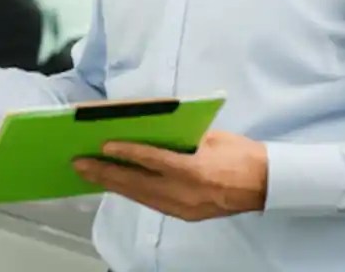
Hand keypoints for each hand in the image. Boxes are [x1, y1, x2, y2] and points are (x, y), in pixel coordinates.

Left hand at [72, 131, 267, 221]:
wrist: (265, 184)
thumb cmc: (238, 153)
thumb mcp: (209, 137)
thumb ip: (179, 137)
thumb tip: (148, 131)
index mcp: (194, 170)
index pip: (153, 160)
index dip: (126, 153)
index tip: (103, 146)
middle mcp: (185, 193)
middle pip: (137, 183)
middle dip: (105, 173)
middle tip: (80, 164)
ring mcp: (184, 207)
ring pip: (139, 196)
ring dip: (112, 184)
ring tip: (89, 174)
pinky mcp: (184, 214)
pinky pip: (150, 202)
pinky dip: (131, 192)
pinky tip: (116, 184)